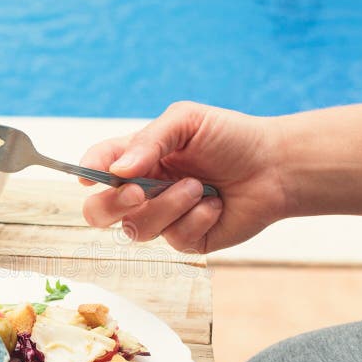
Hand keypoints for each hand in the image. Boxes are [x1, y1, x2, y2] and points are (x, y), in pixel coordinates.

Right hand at [80, 101, 286, 252]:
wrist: (275, 167)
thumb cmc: (231, 138)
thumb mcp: (187, 122)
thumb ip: (149, 141)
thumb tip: (118, 170)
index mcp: (136, 159)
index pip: (97, 168)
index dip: (87, 173)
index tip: (90, 177)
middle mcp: (142, 191)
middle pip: (98, 213)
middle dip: (113, 205)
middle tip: (140, 192)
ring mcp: (162, 218)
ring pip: (137, 228)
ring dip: (170, 205)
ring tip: (200, 187)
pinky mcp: (185, 240)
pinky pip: (174, 238)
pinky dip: (197, 218)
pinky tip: (216, 204)